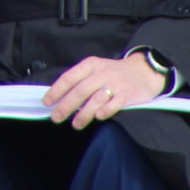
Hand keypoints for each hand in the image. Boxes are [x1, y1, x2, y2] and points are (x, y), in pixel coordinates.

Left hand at [42, 53, 166, 129]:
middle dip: (66, 106)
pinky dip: (105, 111)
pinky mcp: (128, 94)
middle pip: (80, 90)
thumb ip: (80, 80)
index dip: (56, 91)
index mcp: (90, 65)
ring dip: (84, 113)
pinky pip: (115, 104)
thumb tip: (59, 97)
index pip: (69, 78)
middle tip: (56, 118)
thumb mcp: (95, 69)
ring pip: (96, 99)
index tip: (47, 102)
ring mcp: (115, 84)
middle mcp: (102, 73)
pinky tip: (98, 118)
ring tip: (75, 124)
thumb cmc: (113, 73)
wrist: (143, 71)